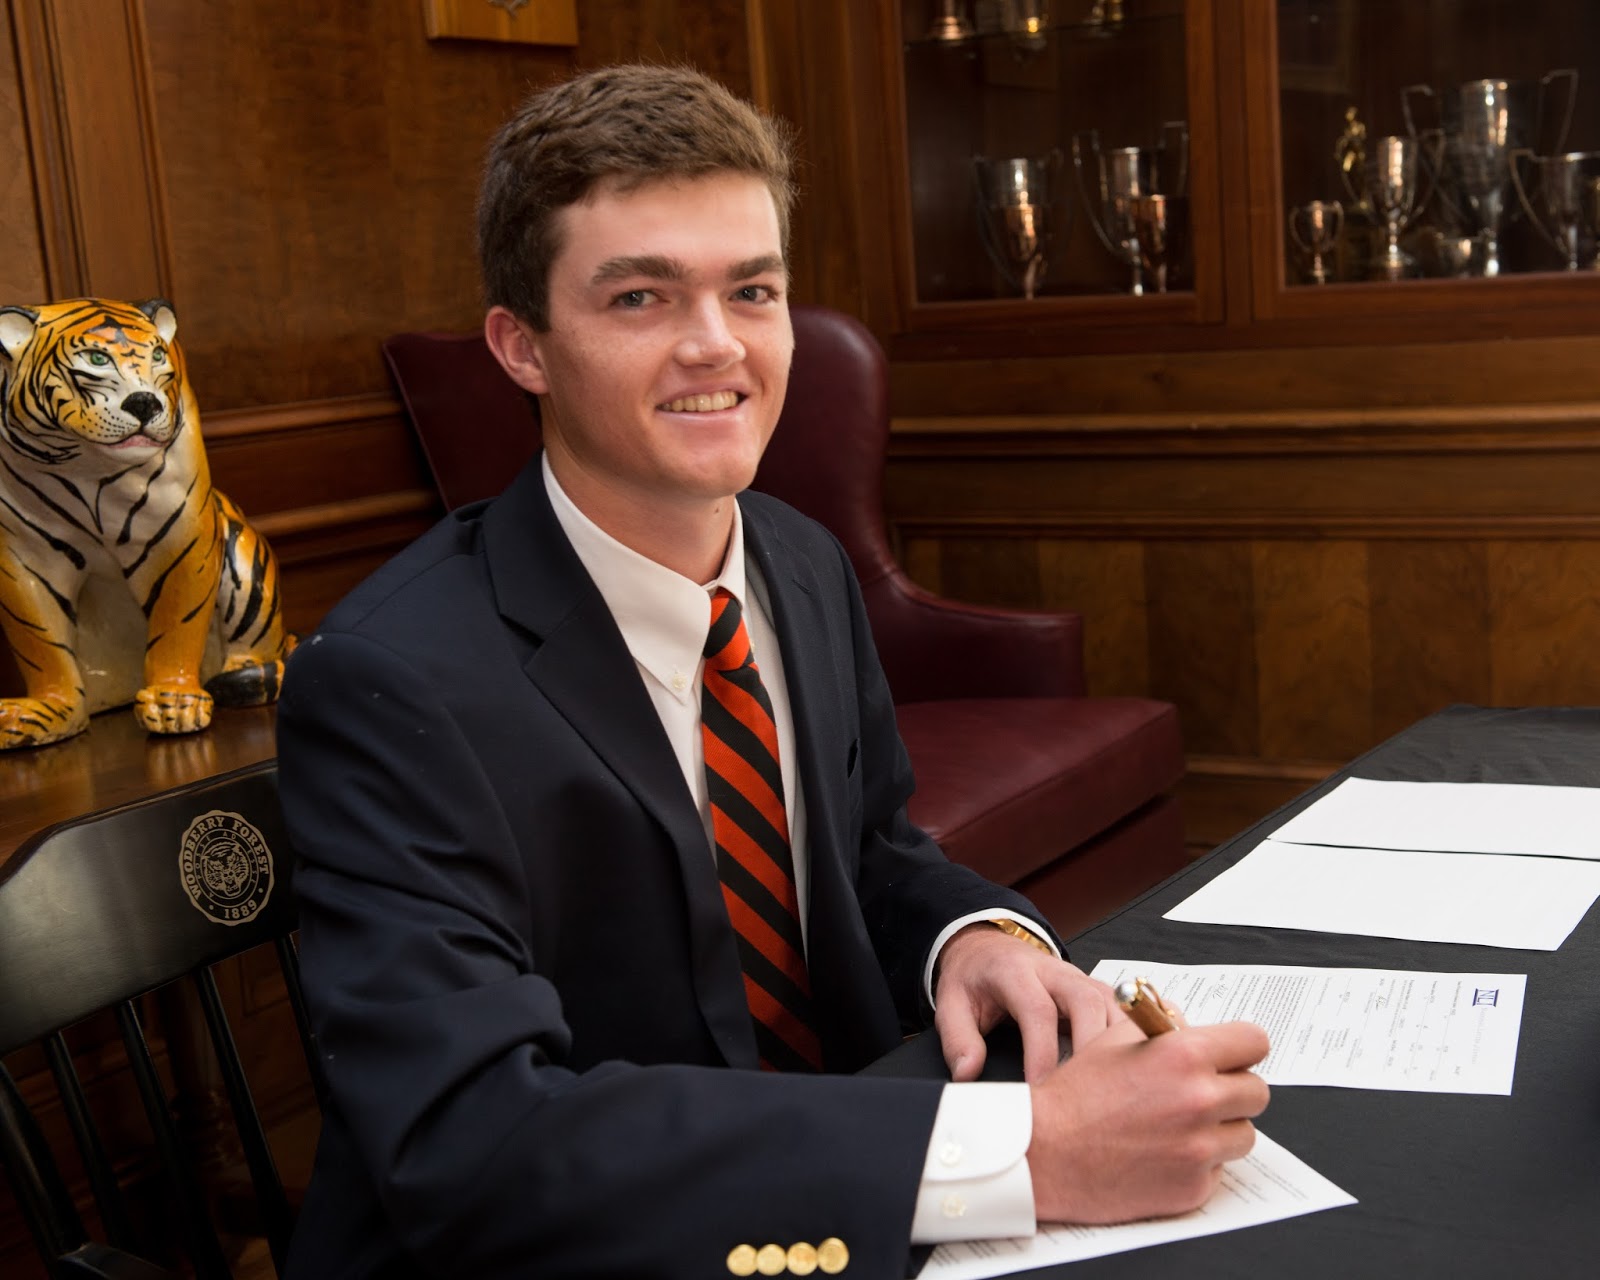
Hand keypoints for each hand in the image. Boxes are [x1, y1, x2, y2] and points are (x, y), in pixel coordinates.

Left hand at [933, 922, 1124, 1083]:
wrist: (988, 949)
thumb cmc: (974, 978)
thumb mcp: (951, 1003)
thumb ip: (958, 1040)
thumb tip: (969, 1075)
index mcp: (1015, 972)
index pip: (1037, 1010)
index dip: (1042, 1052)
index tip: (1040, 1088)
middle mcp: (1053, 971)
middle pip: (1087, 1001)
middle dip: (1091, 1047)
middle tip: (1086, 1092)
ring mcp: (1079, 979)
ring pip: (1113, 1005)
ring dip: (1116, 1045)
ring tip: (1108, 1088)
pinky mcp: (1094, 991)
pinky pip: (1122, 1012)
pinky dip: (1128, 1040)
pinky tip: (1125, 1072)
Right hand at [1026, 1018, 1270, 1223]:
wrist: (1045, 1151)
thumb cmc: (1074, 1096)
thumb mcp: (1114, 1039)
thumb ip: (1163, 1028)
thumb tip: (1192, 1025)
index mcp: (1184, 1056)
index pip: (1254, 1042)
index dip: (1241, 1047)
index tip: (1233, 1055)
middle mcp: (1199, 1101)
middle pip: (1256, 1092)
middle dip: (1232, 1090)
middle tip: (1204, 1093)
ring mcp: (1199, 1149)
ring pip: (1243, 1134)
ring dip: (1220, 1130)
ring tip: (1178, 1126)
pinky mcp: (1194, 1188)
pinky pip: (1218, 1170)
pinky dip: (1197, 1163)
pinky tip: (1162, 1153)